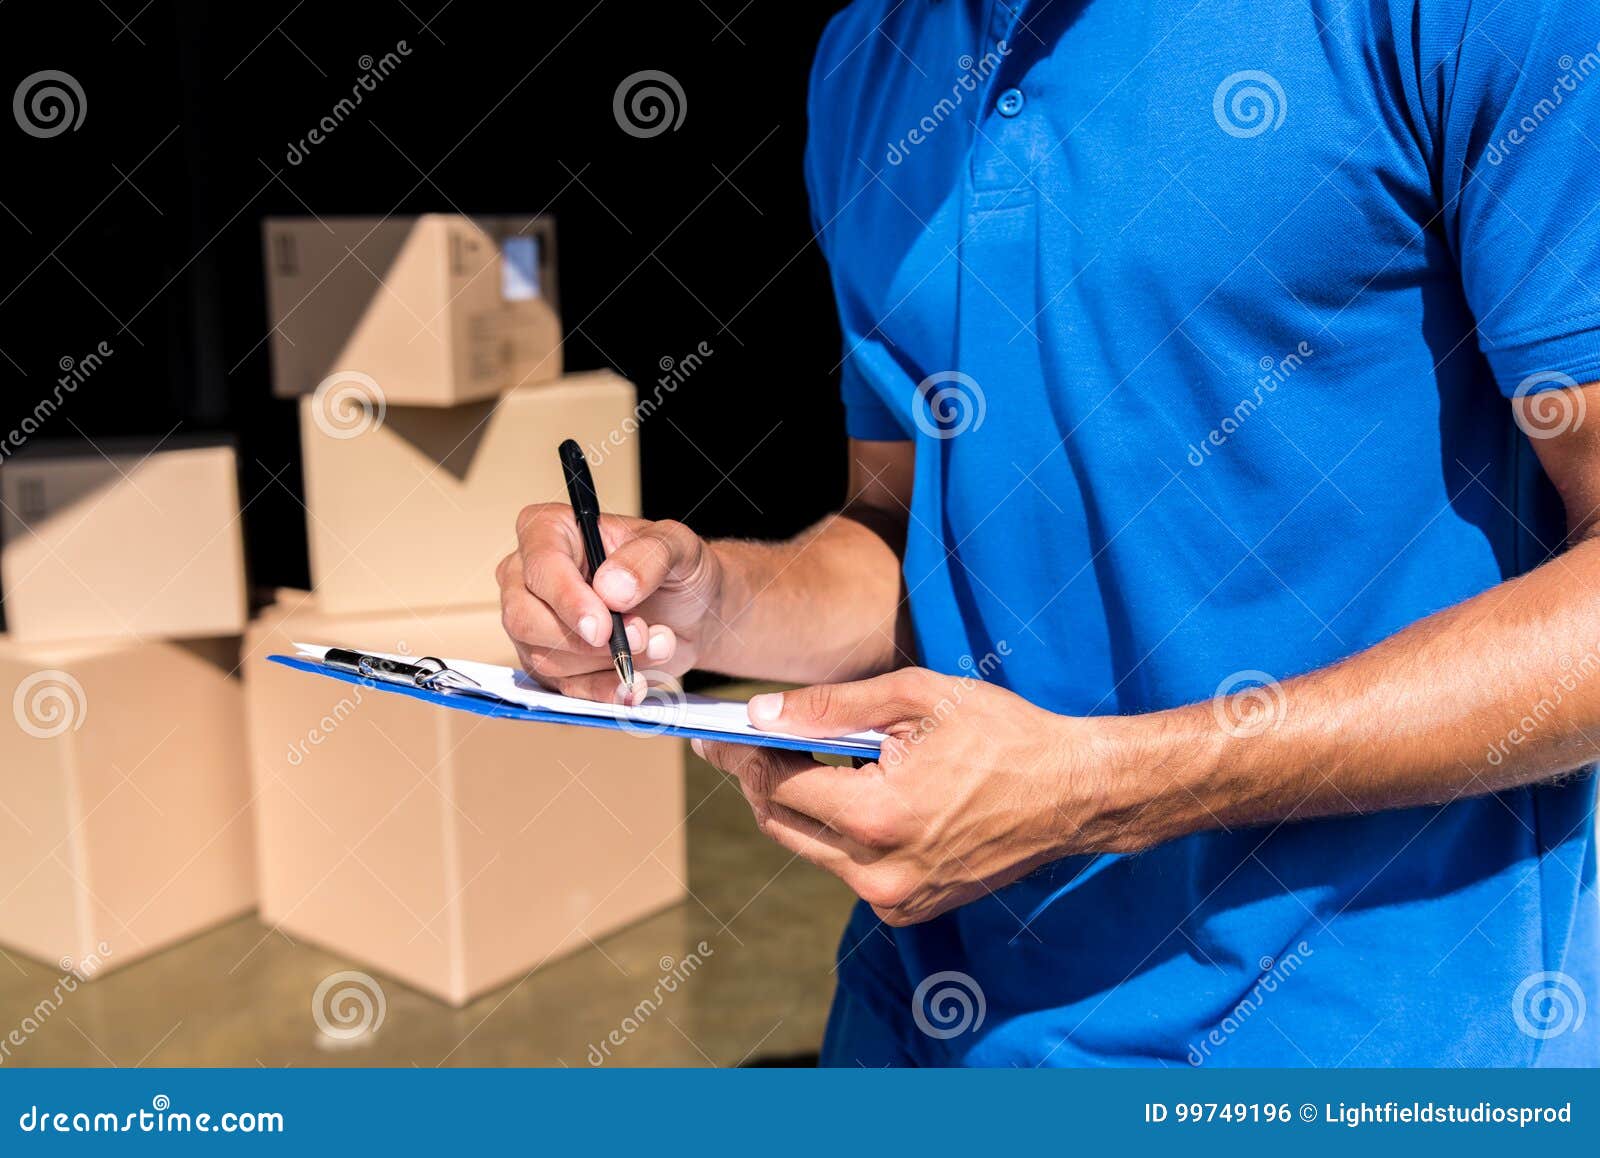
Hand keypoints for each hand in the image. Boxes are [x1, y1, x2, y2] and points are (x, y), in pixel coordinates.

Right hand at [497, 503, 724, 699]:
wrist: (690, 612)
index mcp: (550, 531)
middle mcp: (528, 576)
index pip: (540, 565)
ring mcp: (534, 623)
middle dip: (586, 641)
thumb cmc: (676, 568)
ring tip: (656, 643)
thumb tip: (610, 588)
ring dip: (607, 663)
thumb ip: (648, 557)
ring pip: (546, 658)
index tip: (603, 627)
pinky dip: (603, 691)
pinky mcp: (550, 663)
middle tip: (641, 635)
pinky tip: (633, 687)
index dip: (567, 599)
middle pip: (525, 619)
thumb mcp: (678, 546)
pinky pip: (563, 689)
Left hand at [694, 668, 1146, 925]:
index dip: (742, 755)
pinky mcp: (909, 909)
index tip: (715, 734)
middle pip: (783, 824)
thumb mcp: (915, 698)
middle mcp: (878, 871)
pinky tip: (851, 790)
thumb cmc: (1001, 733)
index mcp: (877, 817)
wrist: (1072, 794)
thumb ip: (829, 708)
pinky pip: (847, 867)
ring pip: (812, 849)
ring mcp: (895, 899)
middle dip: (757, 781)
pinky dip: (837, 830)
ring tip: (798, 756)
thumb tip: (759, 715)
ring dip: (798, 804)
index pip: (779, 786)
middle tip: (739, 744)